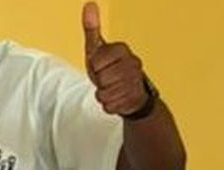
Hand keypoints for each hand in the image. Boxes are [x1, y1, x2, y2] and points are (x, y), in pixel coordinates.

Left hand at [83, 2, 150, 116]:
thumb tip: (89, 4)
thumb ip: (92, 28)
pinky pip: (109, 106)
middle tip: (107, 78)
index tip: (101, 66)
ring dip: (103, 94)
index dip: (94, 67)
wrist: (130, 92)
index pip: (95, 62)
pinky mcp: (134, 99)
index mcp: (122, 49)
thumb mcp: (98, 48)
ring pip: (104, 94)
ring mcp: (135, 82)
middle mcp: (133, 64)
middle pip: (100, 80)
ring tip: (112, 88)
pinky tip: (117, 98)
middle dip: (99, 82)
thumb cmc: (110, 68)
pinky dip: (109, 105)